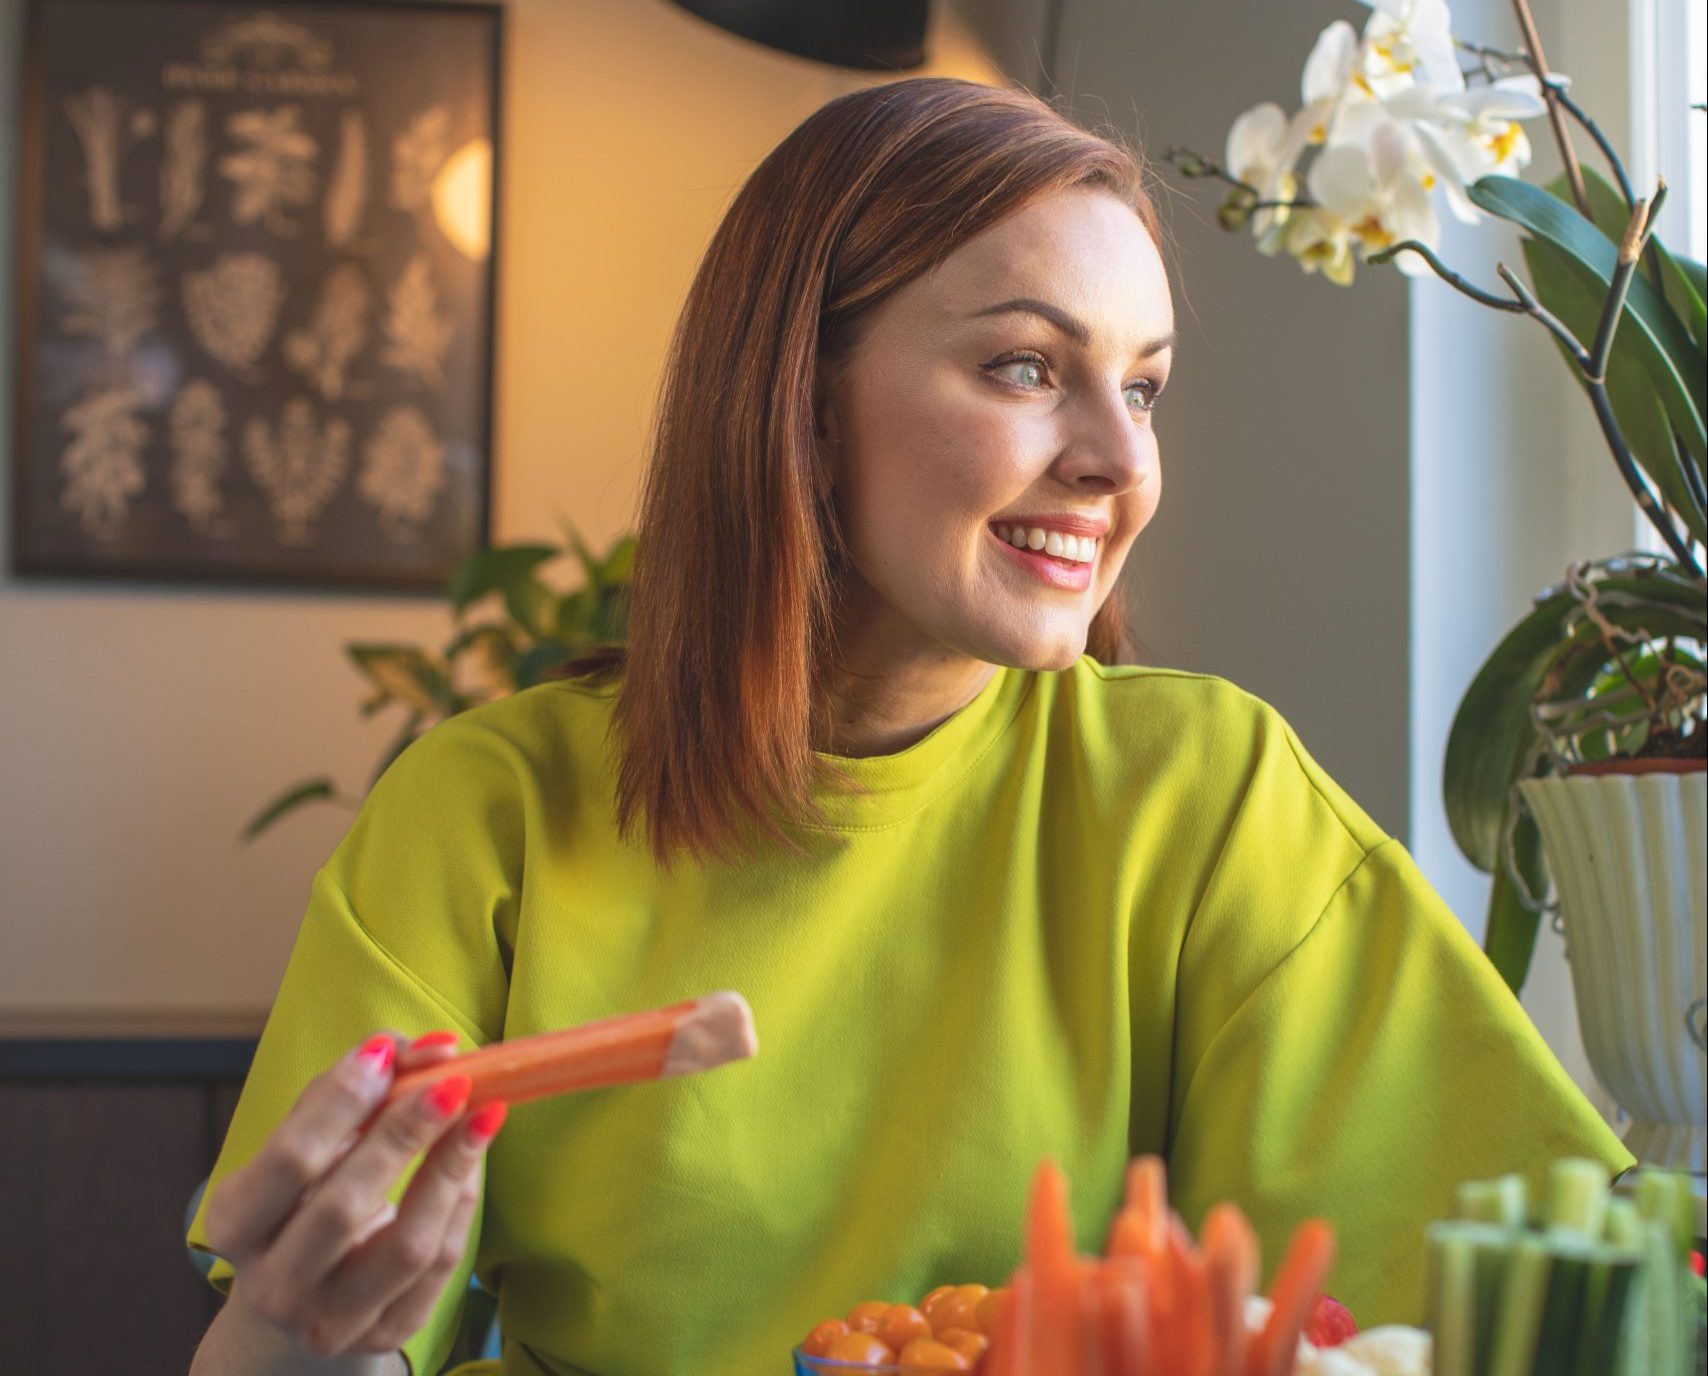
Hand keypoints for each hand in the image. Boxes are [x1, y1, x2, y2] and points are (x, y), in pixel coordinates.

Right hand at [202, 1030, 506, 1359]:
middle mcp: (275, 1283)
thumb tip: (431, 1047)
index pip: (289, 1160)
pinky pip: (441, 1265)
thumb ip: (356, 1088)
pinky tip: (477, 1153)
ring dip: (451, 1166)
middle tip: (453, 1078)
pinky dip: (464, 1201)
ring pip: (407, 1246)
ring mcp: (331, 1320)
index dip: (340, 1102)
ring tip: (485, 1109)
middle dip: (404, 1132)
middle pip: (345, 1204)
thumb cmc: (308, 1195)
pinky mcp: (385, 1332)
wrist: (304, 1296)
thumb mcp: (312, 1142)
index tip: (385, 1052)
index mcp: (237, 1224)